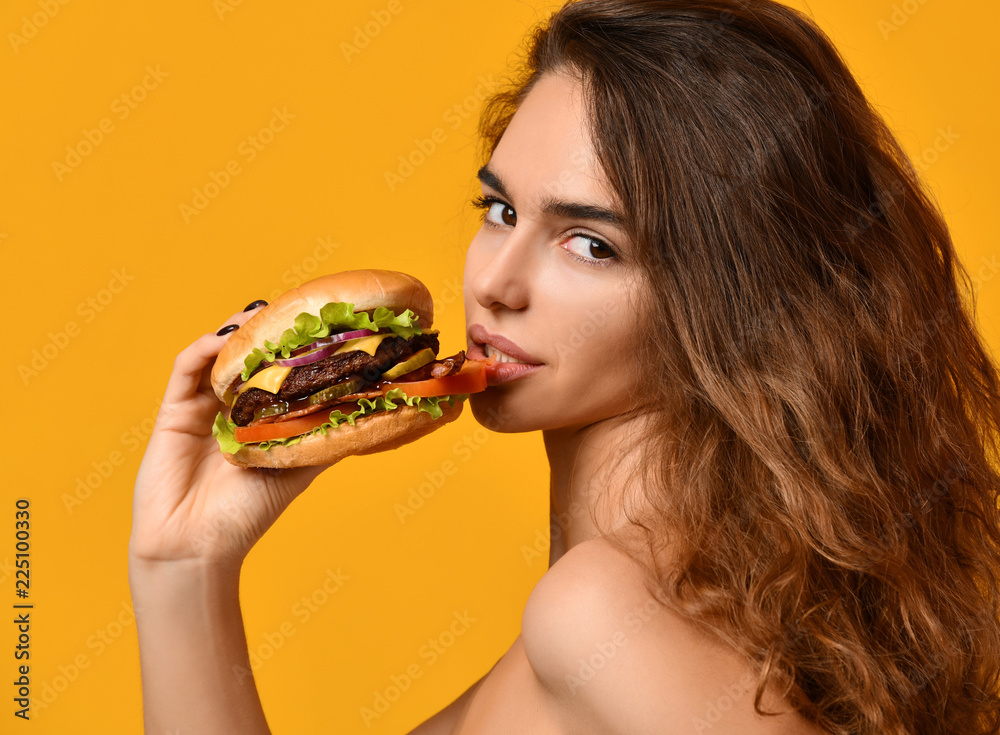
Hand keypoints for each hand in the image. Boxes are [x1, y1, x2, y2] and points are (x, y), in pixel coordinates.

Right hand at [129, 303, 334, 567]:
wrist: (198, 548)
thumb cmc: (248, 515)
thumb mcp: (297, 469)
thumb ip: (322, 439)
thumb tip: (373, 415)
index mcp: (260, 420)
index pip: (276, 373)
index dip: (292, 349)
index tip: (319, 326)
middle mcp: (231, 409)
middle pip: (247, 358)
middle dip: (266, 332)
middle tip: (289, 309)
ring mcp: (200, 408)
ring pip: (217, 357)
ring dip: (237, 332)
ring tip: (261, 314)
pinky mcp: (172, 413)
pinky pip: (185, 371)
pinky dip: (205, 349)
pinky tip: (226, 340)